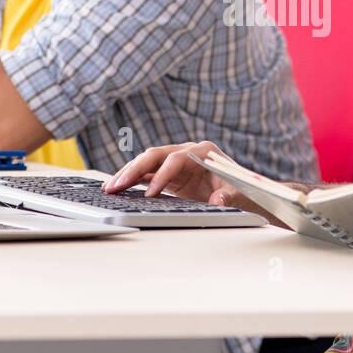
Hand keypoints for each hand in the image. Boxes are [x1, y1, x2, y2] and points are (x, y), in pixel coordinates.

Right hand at [103, 141, 272, 217]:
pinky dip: (132, 180)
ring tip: (109, 188)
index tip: (150, 194)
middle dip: (134, 169)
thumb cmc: (241, 190)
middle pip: (155, 155)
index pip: (175, 159)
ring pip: (147, 163)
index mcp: (203, 151)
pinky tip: (117, 188)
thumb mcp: (239, 194)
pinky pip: (147, 174)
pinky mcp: (170, 174)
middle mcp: (187, 152)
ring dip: (127, 174)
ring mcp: (177, 162)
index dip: (161, 176)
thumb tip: (217, 201)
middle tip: (116, 186)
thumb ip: (229, 197)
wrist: (243, 193)